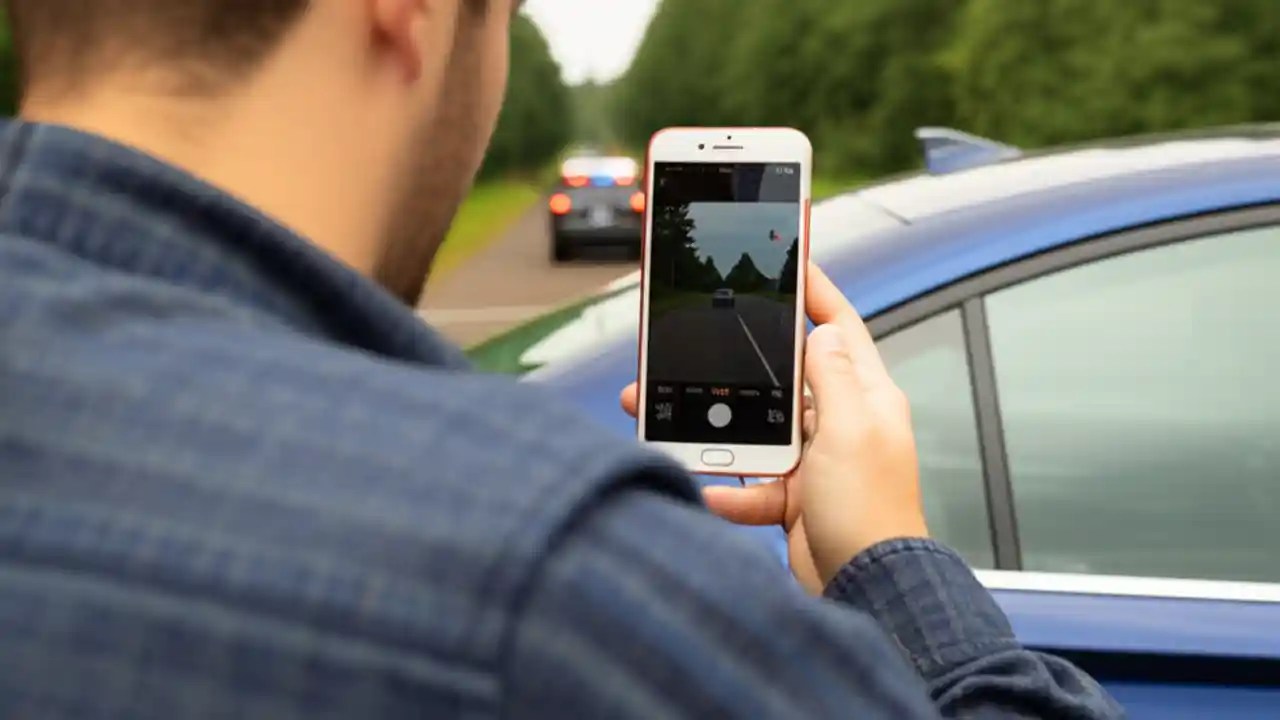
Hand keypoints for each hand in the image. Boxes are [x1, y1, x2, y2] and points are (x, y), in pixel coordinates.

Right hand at [621, 263, 927, 592]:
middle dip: (740, 366)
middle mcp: (842, 424)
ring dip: (719, 430)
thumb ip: (831, 377)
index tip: (790, 262)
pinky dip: (729, 489)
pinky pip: (750, 482)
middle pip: (785, 377)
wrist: (868, 587)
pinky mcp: (794, 497)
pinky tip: (710, 490)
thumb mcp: (851, 430)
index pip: (840, 328)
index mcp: (865, 397)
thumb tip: (823, 332)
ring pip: (757, 429)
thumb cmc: (872, 513)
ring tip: (672, 419)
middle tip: (700, 345)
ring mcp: (817, 461)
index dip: (816, 293)